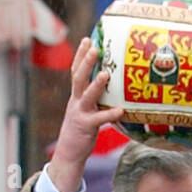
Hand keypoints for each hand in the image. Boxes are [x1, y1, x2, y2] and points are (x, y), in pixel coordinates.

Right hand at [47, 38, 125, 191]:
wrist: (69, 153)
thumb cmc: (81, 131)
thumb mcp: (85, 111)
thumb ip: (94, 98)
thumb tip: (109, 87)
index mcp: (75, 96)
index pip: (75, 71)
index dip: (80, 55)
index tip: (87, 39)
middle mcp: (76, 101)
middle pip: (78, 77)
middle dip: (86, 61)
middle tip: (94, 47)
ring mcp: (80, 113)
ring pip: (87, 95)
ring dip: (96, 84)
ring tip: (106, 73)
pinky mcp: (87, 127)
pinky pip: (100, 119)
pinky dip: (110, 114)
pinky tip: (121, 110)